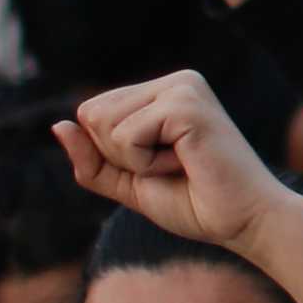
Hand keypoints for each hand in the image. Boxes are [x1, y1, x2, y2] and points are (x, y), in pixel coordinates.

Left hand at [54, 72, 288, 255]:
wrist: (244, 223)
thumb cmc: (195, 203)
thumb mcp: (128, 183)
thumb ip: (91, 158)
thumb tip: (57, 125)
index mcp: (164, 91)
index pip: (92, 112)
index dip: (112, 154)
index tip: (160, 166)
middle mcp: (175, 80)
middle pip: (92, 113)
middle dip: (119, 156)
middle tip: (170, 167)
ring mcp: (183, 88)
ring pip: (104, 124)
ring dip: (134, 161)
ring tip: (180, 165)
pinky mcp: (186, 105)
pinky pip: (126, 137)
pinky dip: (146, 164)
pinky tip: (185, 163)